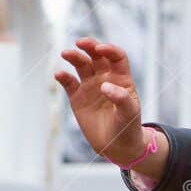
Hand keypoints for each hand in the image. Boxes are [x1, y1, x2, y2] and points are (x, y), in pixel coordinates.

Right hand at [53, 38, 162, 171]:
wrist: (117, 147)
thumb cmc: (128, 128)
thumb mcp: (130, 114)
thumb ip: (121, 98)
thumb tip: (104, 86)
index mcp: (121, 79)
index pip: (116, 56)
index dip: (109, 49)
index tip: (101, 49)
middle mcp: (104, 78)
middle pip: (96, 55)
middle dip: (89, 46)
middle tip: (80, 43)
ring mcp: (90, 86)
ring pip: (81, 64)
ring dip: (74, 56)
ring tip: (66, 54)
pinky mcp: (77, 97)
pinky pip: (68, 82)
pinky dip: (63, 76)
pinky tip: (59, 75)